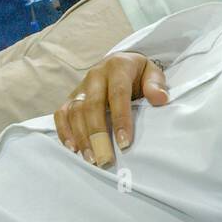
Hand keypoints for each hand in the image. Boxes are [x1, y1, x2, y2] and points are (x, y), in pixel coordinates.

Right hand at [53, 52, 169, 166]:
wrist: (120, 63)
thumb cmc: (139, 74)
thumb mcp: (152, 72)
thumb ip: (156, 84)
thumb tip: (160, 99)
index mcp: (118, 67)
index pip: (118, 94)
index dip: (121, 119)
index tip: (125, 143)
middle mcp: (96, 75)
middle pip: (92, 105)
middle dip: (98, 134)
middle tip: (105, 158)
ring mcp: (81, 86)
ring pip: (75, 111)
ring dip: (81, 136)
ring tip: (91, 159)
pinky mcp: (71, 97)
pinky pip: (61, 113)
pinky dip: (64, 131)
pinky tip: (73, 148)